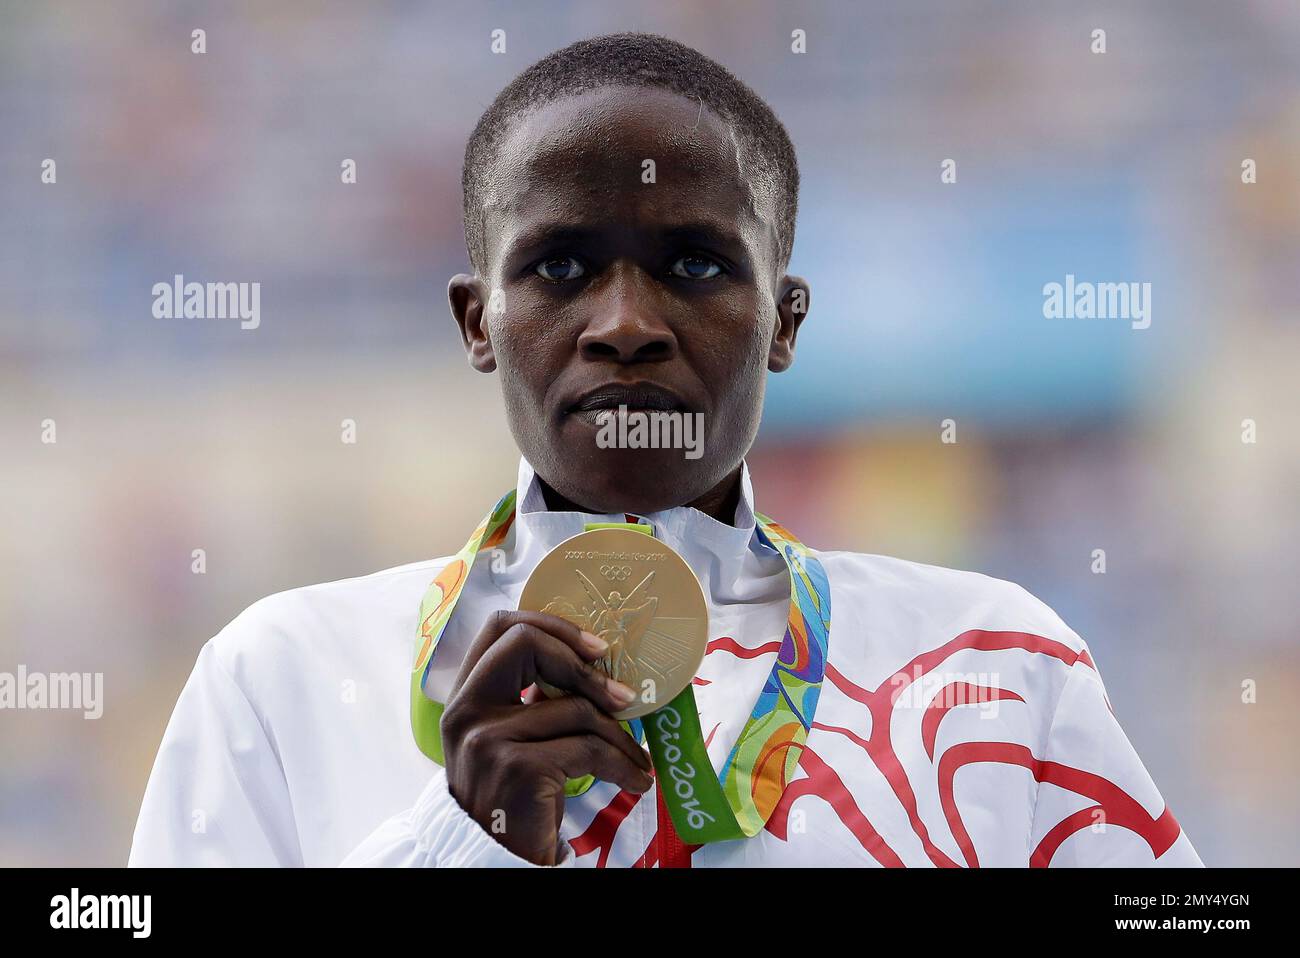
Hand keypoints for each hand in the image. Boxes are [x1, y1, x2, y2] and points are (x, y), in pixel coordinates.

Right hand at [441, 610, 653, 864]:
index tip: (595, 648)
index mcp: (463, 695)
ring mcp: (488, 738)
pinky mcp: (519, 767)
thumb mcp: (507, 739)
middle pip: (526, 643)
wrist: (492, 859)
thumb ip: (529, 700)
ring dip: (621, 736)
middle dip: (585, 665)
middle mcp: (466, 710)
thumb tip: (594, 667)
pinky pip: (589, 749)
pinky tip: (636, 780)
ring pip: (576, 707)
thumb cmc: (510, 797)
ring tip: (638, 758)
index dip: (551, 625)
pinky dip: (624, 765)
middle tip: (623, 696)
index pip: (500, 626)